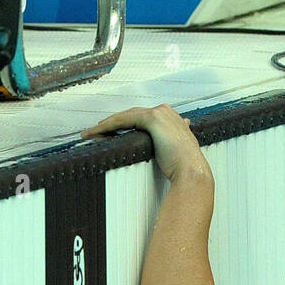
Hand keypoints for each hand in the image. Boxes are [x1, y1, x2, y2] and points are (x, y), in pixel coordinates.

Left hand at [82, 104, 211, 183]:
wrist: (192, 172)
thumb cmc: (184, 167)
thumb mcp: (174, 152)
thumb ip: (171, 144)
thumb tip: (168, 145)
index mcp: (171, 118)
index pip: (141, 118)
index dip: (124, 125)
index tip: (110, 134)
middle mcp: (166, 112)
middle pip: (132, 115)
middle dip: (113, 124)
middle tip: (96, 133)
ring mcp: (160, 113)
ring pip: (126, 116)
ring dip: (106, 124)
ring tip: (92, 133)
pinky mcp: (153, 118)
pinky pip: (124, 119)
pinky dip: (109, 125)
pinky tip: (97, 131)